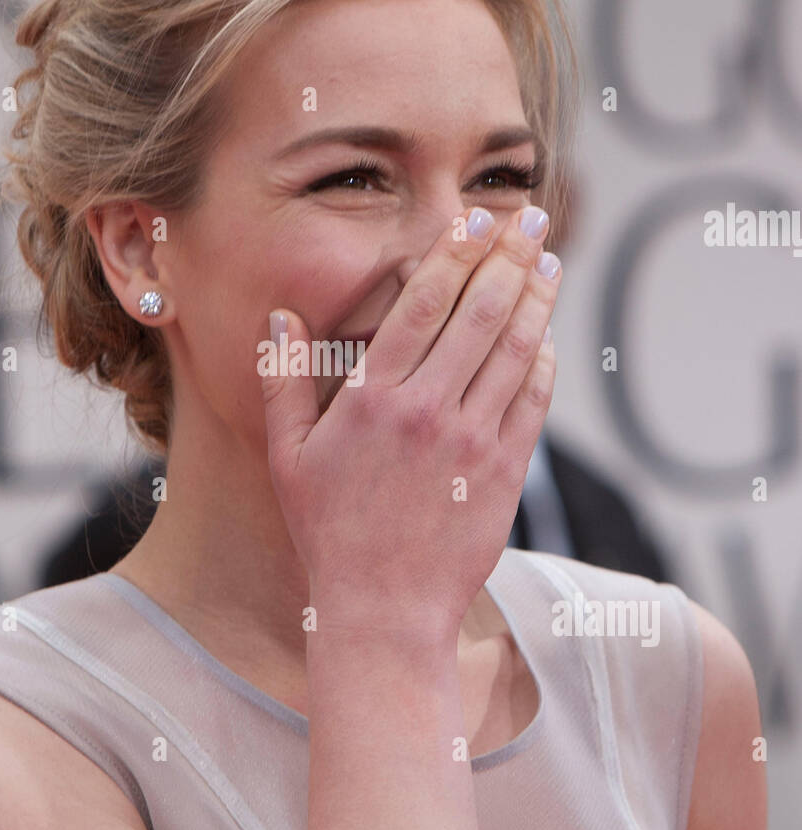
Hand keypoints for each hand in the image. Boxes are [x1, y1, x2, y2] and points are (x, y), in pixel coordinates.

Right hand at [261, 205, 558, 645]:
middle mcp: (428, 410)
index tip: (474, 218)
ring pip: (515, 351)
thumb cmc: (327, 533)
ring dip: (537, 300)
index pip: (424, 305)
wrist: (383, 611)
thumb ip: (283, 380)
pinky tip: (547, 337)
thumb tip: (281, 315)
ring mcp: (472, 441)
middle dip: (509, 258)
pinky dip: (544, 363)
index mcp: (373, 399)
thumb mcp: (288, 456)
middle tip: (530, 219)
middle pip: (480, 314)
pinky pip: (533, 403)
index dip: (454, 253)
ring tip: (549, 262)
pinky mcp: (505, 473)